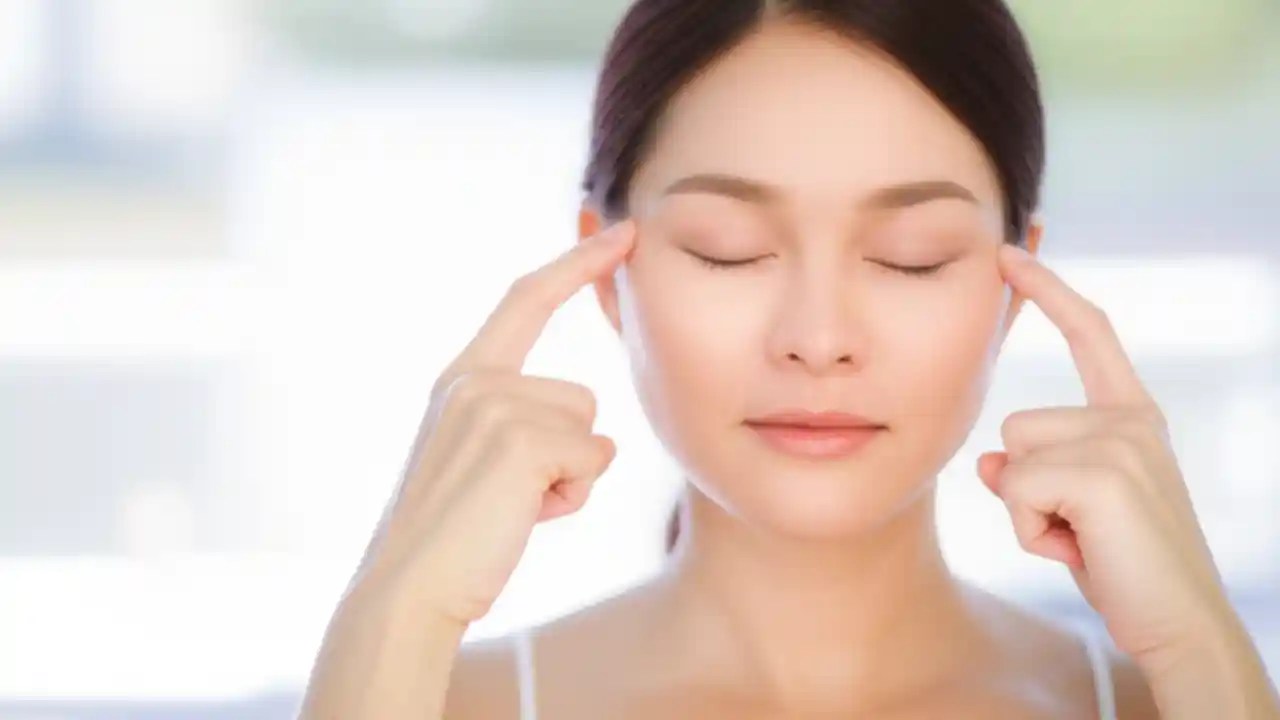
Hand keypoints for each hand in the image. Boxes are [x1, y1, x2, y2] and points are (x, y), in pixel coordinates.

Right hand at [351, 219, 636, 625]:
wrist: (409, 589)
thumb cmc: (454, 535)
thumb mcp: (476, 456)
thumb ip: (517, 418)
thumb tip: (592, 428)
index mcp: (462, 377)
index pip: (526, 298)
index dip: (577, 263)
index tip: (623, 233)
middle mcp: (475, 379)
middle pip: (582, 396)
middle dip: (569, 453)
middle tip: (510, 496)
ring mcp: (496, 404)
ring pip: (592, 430)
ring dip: (570, 478)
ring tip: (512, 507)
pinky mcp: (523, 439)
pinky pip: (596, 462)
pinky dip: (572, 498)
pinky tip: (523, 518)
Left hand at [977, 243, 1234, 675]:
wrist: (1178, 625)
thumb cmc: (1123, 569)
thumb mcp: (1070, 510)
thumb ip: (1032, 473)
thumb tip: (992, 462)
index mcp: (1132, 416)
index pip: (1090, 334)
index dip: (1048, 290)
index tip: (1009, 253)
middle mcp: (1132, 419)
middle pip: (1016, 425)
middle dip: (1027, 487)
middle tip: (1081, 531)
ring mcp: (1122, 441)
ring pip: (1013, 456)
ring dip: (1029, 511)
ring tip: (1083, 540)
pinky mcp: (1103, 472)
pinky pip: (1018, 489)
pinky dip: (1032, 531)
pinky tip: (1081, 552)